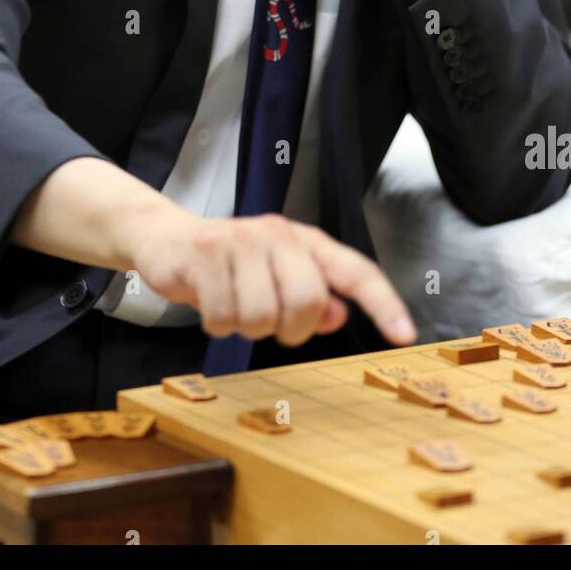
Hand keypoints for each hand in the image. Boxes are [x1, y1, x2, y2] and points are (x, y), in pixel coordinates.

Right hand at [121, 201, 417, 348]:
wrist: (166, 236)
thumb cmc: (230, 265)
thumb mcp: (276, 278)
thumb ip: (312, 297)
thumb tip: (337, 315)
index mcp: (304, 241)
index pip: (355, 271)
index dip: (383, 303)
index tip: (405, 334)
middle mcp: (277, 235)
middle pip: (308, 302)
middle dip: (288, 328)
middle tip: (268, 321)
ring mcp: (240, 241)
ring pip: (261, 316)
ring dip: (245, 327)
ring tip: (233, 307)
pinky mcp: (204, 254)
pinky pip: (222, 315)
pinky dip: (215, 323)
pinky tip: (209, 303)